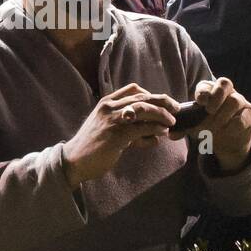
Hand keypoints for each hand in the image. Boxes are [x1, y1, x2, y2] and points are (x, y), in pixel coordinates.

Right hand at [62, 84, 180, 185]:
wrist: (74, 161)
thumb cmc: (92, 146)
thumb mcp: (108, 130)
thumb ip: (129, 128)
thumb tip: (155, 134)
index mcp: (106, 102)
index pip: (133, 89)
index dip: (152, 94)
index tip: (163, 102)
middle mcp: (109, 107)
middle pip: (142, 97)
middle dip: (162, 101)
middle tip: (176, 108)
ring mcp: (112, 120)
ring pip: (143, 109)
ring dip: (161, 114)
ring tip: (171, 121)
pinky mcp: (116, 135)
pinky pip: (141, 128)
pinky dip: (154, 129)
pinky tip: (161, 133)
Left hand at [168, 77, 250, 172]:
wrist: (229, 141)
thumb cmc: (210, 127)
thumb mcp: (196, 127)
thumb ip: (184, 129)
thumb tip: (171, 135)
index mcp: (211, 91)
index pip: (207, 84)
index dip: (203, 91)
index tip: (199, 102)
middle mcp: (227, 92)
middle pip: (225, 83)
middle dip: (216, 95)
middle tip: (209, 110)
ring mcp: (240, 102)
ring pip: (235, 100)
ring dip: (223, 115)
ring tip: (214, 128)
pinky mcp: (249, 114)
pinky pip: (243, 117)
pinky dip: (233, 125)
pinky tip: (226, 132)